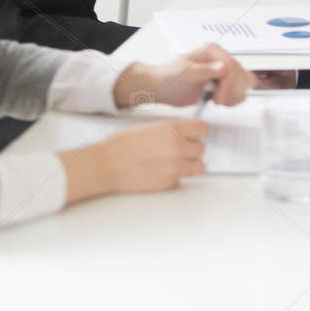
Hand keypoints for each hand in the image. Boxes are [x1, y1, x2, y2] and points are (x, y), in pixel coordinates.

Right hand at [59, 120, 208, 204]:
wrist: (106, 164)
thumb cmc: (122, 144)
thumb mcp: (150, 127)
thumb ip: (171, 130)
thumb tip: (185, 133)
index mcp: (172, 129)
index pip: (202, 129)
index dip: (199, 132)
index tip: (195, 135)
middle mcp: (177, 147)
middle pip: (202, 149)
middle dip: (193, 149)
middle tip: (182, 150)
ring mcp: (174, 167)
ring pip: (199, 166)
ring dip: (191, 164)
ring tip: (177, 163)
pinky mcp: (168, 183)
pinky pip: (183, 179)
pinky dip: (176, 177)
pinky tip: (162, 172)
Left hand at [115, 45, 254, 109]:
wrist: (160, 87)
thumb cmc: (168, 76)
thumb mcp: (185, 72)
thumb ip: (204, 70)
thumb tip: (223, 67)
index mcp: (212, 51)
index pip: (231, 65)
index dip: (229, 84)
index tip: (219, 98)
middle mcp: (220, 59)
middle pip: (241, 73)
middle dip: (233, 90)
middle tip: (219, 101)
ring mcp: (222, 72)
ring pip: (243, 81)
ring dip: (235, 95)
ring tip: (220, 102)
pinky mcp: (222, 84)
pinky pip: (238, 89)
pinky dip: (235, 98)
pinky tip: (223, 102)